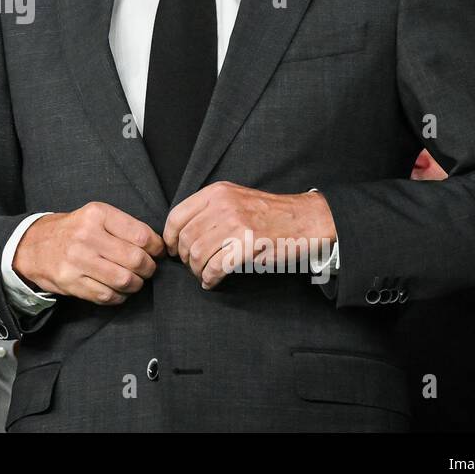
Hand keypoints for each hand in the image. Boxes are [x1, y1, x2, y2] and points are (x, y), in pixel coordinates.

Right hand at [12, 201, 164, 304]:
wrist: (33, 245)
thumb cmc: (73, 230)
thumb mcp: (95, 216)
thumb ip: (124, 226)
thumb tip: (156, 246)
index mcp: (97, 215)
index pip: (141, 236)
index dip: (156, 248)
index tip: (157, 252)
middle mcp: (86, 236)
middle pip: (136, 260)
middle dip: (149, 268)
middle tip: (148, 269)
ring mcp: (77, 261)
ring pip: (124, 280)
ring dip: (136, 284)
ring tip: (134, 280)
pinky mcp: (71, 282)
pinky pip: (107, 296)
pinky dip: (119, 296)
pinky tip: (117, 289)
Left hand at [163, 182, 335, 289]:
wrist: (305, 220)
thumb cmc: (269, 212)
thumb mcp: (235, 197)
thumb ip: (209, 207)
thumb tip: (181, 231)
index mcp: (216, 192)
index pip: (177, 216)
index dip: (169, 237)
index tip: (171, 249)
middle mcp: (222, 206)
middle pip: (185, 238)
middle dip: (184, 258)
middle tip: (190, 266)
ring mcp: (235, 226)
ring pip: (197, 254)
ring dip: (196, 270)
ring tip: (202, 274)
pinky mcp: (247, 246)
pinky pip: (216, 268)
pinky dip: (209, 278)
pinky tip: (211, 281)